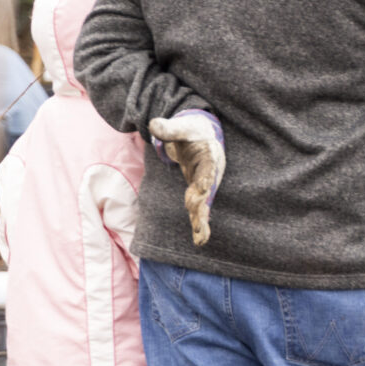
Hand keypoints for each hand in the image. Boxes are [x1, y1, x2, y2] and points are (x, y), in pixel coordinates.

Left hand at [149, 110, 224, 245]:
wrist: (203, 136)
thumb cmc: (192, 130)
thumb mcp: (181, 127)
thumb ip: (168, 128)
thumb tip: (153, 125)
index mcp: (209, 156)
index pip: (208, 168)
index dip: (206, 179)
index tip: (202, 189)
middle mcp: (211, 173)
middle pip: (207, 191)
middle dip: (202, 204)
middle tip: (197, 217)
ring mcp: (206, 184)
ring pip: (204, 204)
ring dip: (201, 220)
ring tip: (200, 237)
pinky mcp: (199, 191)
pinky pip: (200, 208)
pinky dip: (200, 223)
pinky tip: (200, 240)